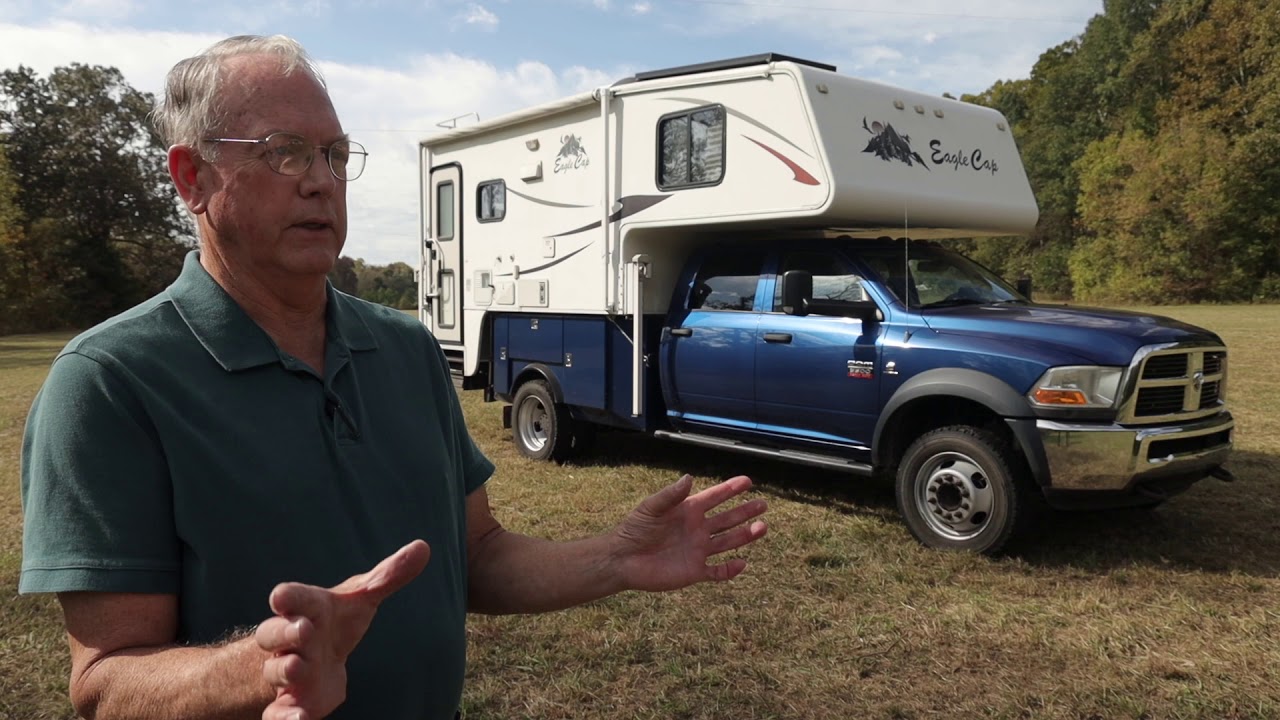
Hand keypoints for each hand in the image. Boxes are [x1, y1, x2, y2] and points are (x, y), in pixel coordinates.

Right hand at [255, 540, 430, 719]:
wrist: (311, 661)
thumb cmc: (335, 622)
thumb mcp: (362, 598)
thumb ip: (389, 576)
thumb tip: (424, 546)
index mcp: (307, 610)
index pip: (292, 598)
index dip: (287, 597)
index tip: (281, 595)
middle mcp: (291, 640)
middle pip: (274, 632)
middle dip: (285, 631)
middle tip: (303, 630)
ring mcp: (287, 672)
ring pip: (277, 671)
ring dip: (285, 670)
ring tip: (299, 668)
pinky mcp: (290, 703)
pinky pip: (278, 713)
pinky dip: (285, 718)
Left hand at [613, 474, 766, 591]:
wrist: (623, 560)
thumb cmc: (634, 530)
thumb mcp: (651, 508)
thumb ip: (670, 495)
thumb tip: (689, 478)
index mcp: (688, 511)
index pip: (715, 498)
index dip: (730, 489)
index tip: (747, 481)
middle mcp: (697, 529)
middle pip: (727, 519)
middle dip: (745, 511)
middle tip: (763, 504)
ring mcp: (697, 550)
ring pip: (728, 542)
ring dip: (745, 536)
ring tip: (762, 527)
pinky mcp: (694, 571)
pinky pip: (717, 572)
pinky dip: (730, 570)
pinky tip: (742, 563)